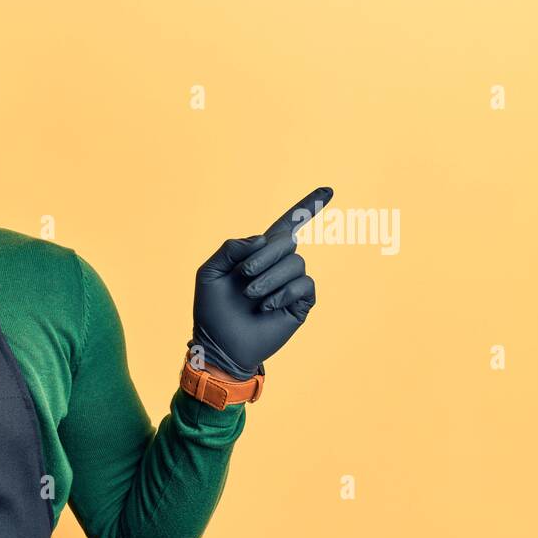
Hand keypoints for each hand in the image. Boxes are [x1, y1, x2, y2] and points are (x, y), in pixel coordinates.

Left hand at [189, 186, 331, 378]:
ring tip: (251, 297)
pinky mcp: (300, 304)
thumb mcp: (209, 273)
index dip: (307, 207)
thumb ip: (230, 248)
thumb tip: (261, 239)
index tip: (329, 190)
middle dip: (264, 257)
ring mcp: (290, 285)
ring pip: (296, 262)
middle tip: (244, 277)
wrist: (220, 346)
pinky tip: (266, 306)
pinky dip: (283, 292)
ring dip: (269, 279)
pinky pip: (304, 284)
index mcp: (258, 255)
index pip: (286, 226)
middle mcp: (277, 266)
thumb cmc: (212, 312)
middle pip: (286, 242)